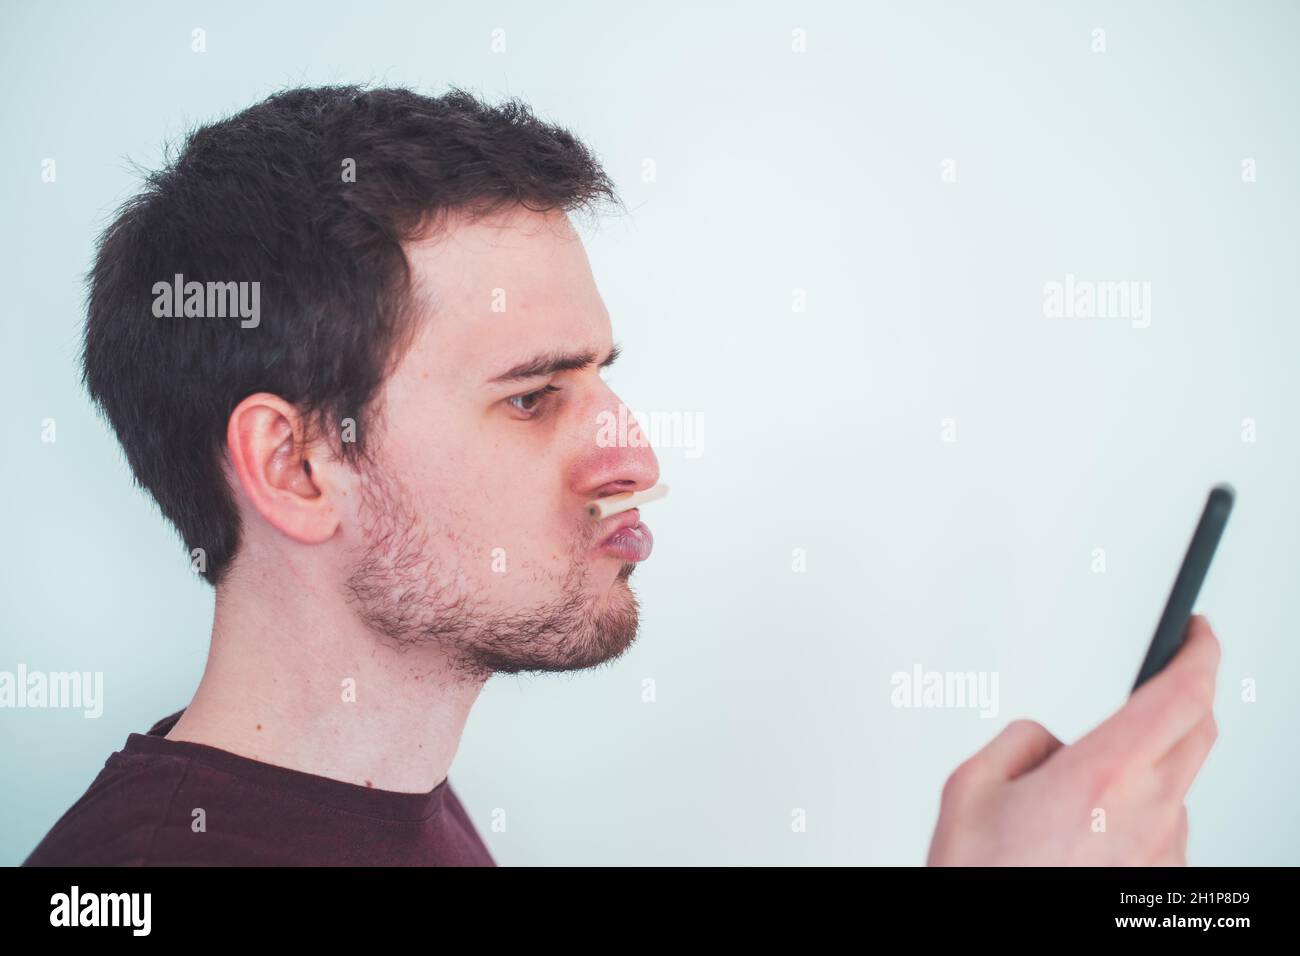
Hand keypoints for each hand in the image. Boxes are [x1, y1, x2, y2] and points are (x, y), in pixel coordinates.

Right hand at [926, 615, 1219, 864]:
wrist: (996, 946)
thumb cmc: (981, 879)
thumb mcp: (971, 785)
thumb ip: (1022, 739)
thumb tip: (1055, 741)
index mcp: (1101, 774)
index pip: (1179, 693)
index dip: (1197, 651)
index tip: (1196, 631)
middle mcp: (1146, 813)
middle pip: (1199, 731)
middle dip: (1190, 692)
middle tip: (1170, 673)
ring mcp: (1162, 852)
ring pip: (1179, 781)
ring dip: (1154, 760)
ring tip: (1087, 782)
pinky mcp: (1162, 881)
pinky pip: (1165, 825)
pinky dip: (1142, 808)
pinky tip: (1091, 826)